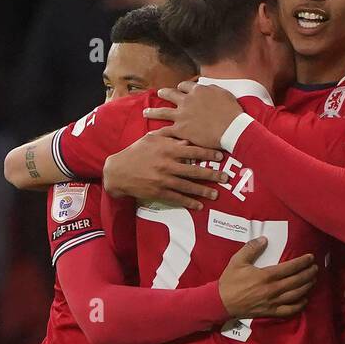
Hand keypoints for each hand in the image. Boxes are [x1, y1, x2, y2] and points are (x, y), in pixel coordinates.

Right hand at [103, 129, 222, 208]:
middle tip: (226, 177)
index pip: (192, 151)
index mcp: (167, 150)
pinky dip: (189, 202)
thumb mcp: (151, 140)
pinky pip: (177, 198)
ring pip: (188, 186)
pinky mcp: (159, 192)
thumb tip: (186, 138)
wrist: (118, 171)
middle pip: (194, 170)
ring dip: (203, 191)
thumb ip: (169, 138)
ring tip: (216, 194)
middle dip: (211, 174)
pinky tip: (199, 205)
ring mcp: (163, 180)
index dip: (207, 154)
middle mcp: (167, 165)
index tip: (220, 156)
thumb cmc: (136, 152)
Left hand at [144, 79, 242, 148]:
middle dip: (164, 93)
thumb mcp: (223, 93)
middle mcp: (186, 101)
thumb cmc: (231, 112)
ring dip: (153, 112)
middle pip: (170, 94)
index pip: (185, 86)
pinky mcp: (181, 130)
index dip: (182, 87)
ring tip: (146, 112)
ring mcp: (181, 116)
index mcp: (197, 91)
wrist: (231, 128)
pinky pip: (165, 131)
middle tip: (159, 93)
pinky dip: (157, 133)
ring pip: (162, 112)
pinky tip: (150, 134)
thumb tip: (206, 86)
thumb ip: (212, 89)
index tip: (181, 89)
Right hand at [219, 240, 316, 319]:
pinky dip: (299, 305)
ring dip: (307, 287)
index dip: (302, 262)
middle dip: (308, 274)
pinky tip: (304, 299)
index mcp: (266, 276)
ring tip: (313, 280)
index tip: (310, 258)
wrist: (221, 302)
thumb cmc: (229, 281)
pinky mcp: (270, 312)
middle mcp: (272, 289)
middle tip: (315, 268)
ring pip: (295, 295)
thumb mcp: (237, 261)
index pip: (290, 268)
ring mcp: (272, 302)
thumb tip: (264, 239)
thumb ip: (251, 248)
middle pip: (296, 281)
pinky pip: (289, 310)